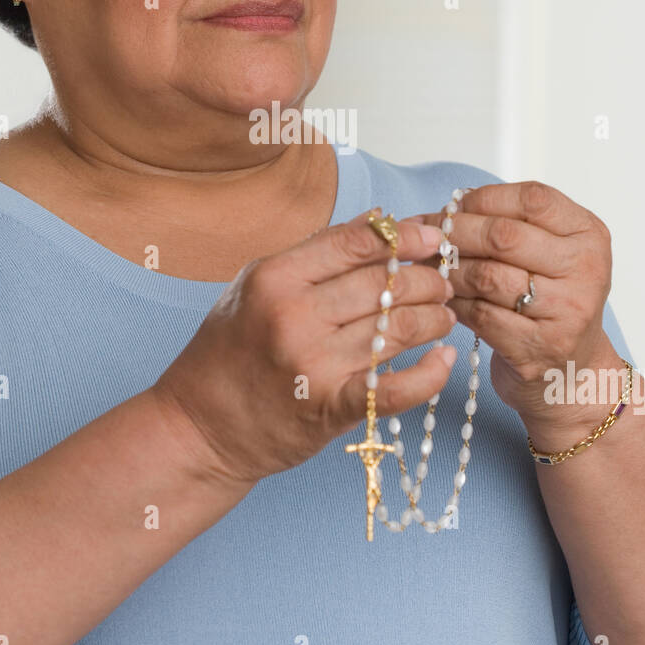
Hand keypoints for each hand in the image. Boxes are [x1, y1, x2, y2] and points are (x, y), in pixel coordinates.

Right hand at [150, 210, 458, 488]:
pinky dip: (430, 373)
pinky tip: (445, 359)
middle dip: (427, 279)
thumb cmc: (227, 351)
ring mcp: (313, 364)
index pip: (355, 242)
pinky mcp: (329, 409)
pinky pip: (396, 388)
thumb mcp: (255, 286)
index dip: (405, 236)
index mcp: (274, 278)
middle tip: (444, 281)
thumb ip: (316, 251)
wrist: (199, 427)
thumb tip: (379, 217)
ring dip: (434, 319)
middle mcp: (294, 317)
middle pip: (384, 284)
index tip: (434, 237)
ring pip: (398, 330)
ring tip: (446, 315)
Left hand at [415, 180, 618, 423]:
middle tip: (427, 237)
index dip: (484, 199)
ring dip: (448, 269)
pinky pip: (480, 314)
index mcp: (589, 234)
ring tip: (429, 267)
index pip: (532, 199)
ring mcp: (566, 311)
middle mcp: (586, 270)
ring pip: (487, 276)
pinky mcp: (539, 348)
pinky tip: (444, 300)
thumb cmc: (551, 303)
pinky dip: (454, 303)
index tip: (453, 208)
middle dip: (455, 233)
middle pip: (504, 236)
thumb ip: (513, 224)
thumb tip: (448, 208)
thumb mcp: (549, 255)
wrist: (572, 373)